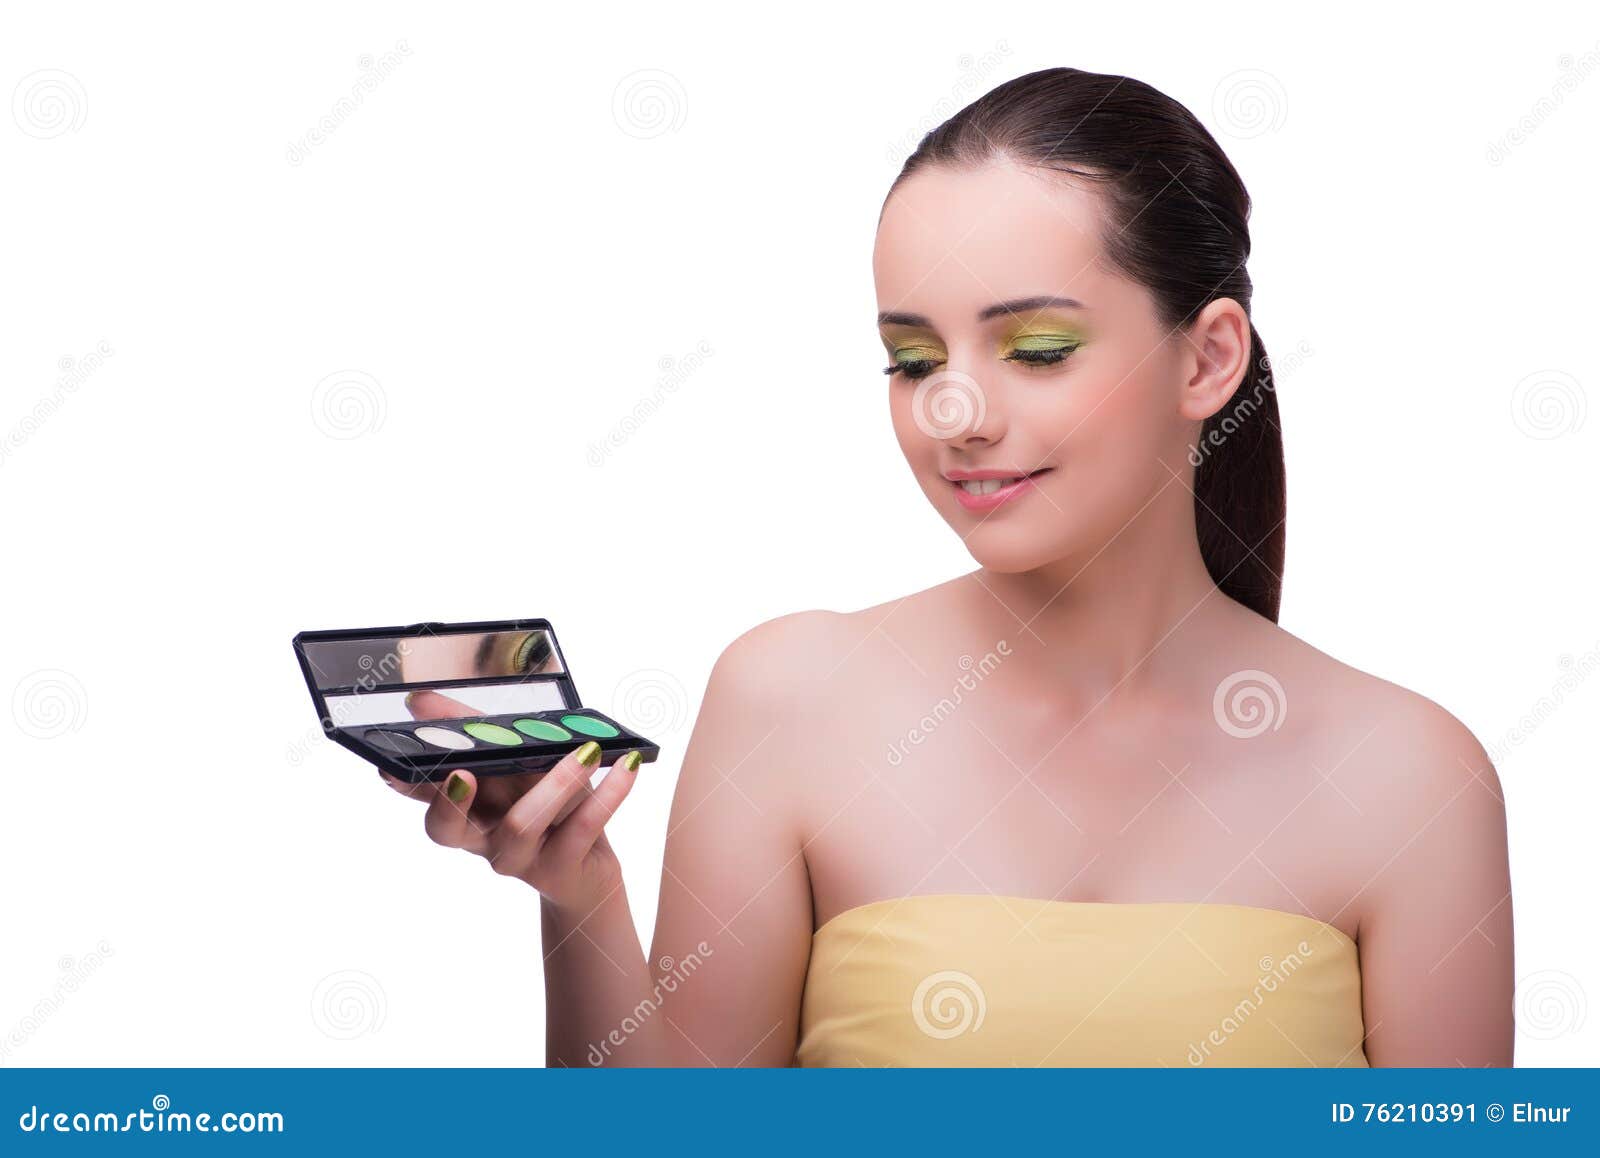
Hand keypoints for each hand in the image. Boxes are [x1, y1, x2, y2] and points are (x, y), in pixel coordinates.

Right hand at [383, 743, 640, 910]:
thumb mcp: (513, 760)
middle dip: (448, 805)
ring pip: (521, 827)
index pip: (421, 797)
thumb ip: (474, 728)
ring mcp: (518, 859)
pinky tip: (625, 765)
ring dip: (556, 784)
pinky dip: (609, 795)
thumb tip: (419, 701)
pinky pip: (583, 829)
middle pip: (446, 831)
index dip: (403, 784)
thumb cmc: (547, 802)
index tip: (388, 766)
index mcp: (465, 808)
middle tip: (460, 774)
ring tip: (587, 751)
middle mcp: (481, 839)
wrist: (588, 866)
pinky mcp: (560, 870)